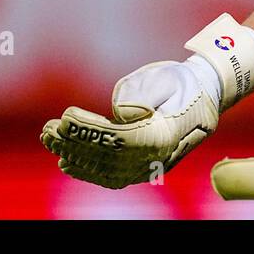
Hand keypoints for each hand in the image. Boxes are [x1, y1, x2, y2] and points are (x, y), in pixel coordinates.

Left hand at [40, 58, 218, 188]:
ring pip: (107, 169)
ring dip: (74, 155)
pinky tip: (66, 162)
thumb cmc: (183, 81)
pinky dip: (87, 170)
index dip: (90, 130)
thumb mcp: (164, 78)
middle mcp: (161, 156)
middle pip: (110, 156)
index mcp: (168, 133)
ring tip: (49, 139)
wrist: (206, 95)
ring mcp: (153, 166)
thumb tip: (117, 115)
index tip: (64, 116)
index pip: (121, 138)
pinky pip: (112, 175)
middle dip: (74, 143)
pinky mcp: (144, 168)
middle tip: (47, 129)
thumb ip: (140, 95)